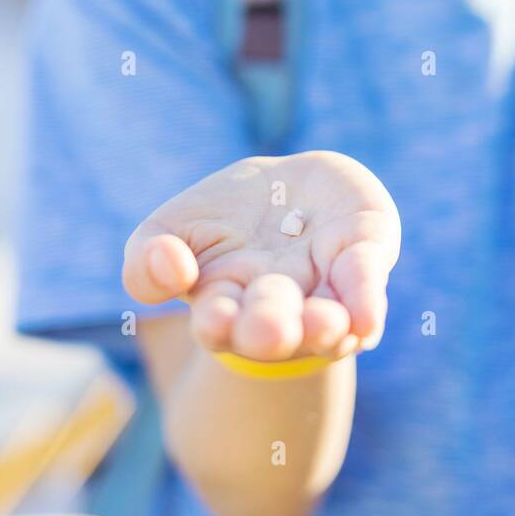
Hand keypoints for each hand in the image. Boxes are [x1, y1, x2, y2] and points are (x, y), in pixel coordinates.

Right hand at [123, 151, 399, 362]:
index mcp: (227, 303)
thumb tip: (170, 268)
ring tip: (326, 325)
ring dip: (325, 323)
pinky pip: (365, 280)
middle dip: (271, 326)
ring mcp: (325, 285)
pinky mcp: (363, 254)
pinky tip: (366, 318)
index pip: (220, 323)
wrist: (289, 186)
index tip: (216, 319)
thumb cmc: (224, 217)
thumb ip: (148, 261)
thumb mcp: (169, 230)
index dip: (219, 323)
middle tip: (271, 329)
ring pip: (326, 314)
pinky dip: (365, 297)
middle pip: (274, 324)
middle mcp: (280, 305)